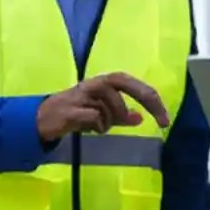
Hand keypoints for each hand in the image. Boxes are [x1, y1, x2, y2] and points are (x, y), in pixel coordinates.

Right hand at [35, 72, 169, 141]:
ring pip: (111, 108)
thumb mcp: (103, 113)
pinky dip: (96, 127)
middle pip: (125, 84)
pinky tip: (85, 127)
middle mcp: (96, 83)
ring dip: (108, 122)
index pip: (134, 85)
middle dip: (147, 101)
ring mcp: (83, 94)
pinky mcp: (72, 108)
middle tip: (162, 121)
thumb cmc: (76, 112)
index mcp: (106, 82)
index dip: (152, 100)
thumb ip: (122, 116)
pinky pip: (96, 119)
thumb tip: (140, 118)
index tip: (165, 120)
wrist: (44, 118)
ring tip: (95, 125)